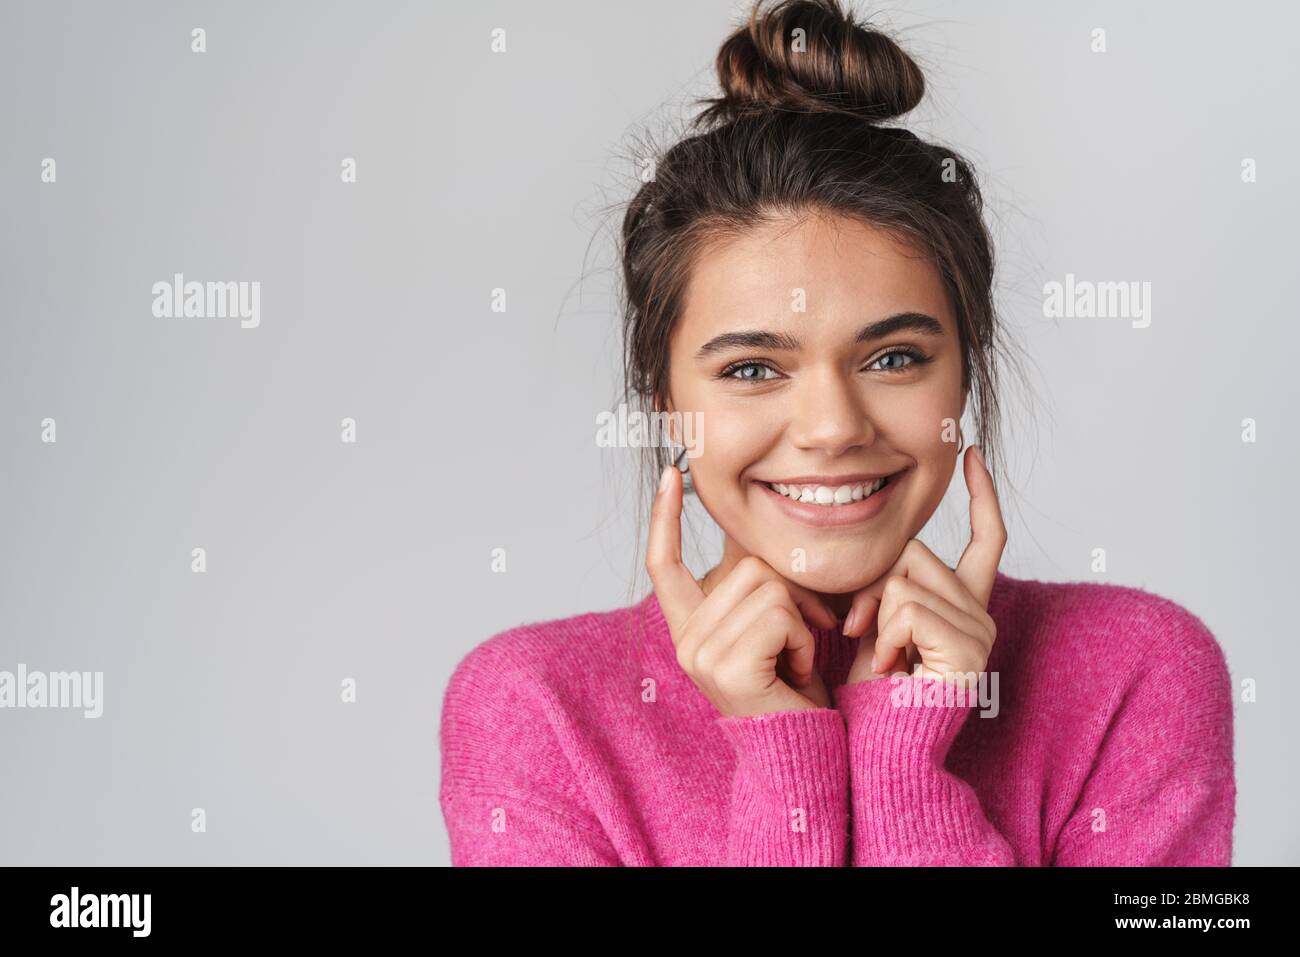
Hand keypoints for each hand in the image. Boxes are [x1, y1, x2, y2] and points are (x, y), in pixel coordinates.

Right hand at [646, 464, 839, 716]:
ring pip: (767, 583)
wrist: (806, 754)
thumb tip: (750, 536)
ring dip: (800, 617)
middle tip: (799, 637)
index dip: (664, 518)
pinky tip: (796, 671)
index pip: (664, 565)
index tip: (672, 472)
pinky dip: (803, 638)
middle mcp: (684, 640)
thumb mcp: (771, 626)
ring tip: (794, 657)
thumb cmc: (795, 691)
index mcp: (688, 629)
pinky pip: (780, 612)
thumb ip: (754, 586)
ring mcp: (700, 653)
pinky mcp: (727, 665)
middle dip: (789, 590)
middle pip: (743, 564)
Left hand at [841, 446, 1006, 685]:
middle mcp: (978, 611)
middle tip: (852, 627)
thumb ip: (879, 582)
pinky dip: (883, 636)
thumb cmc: (867, 694)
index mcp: (960, 603)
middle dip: (869, 581)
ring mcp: (978, 629)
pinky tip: (887, 668)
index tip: (969, 451)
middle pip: (914, 549)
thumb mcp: (868, 622)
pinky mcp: (968, 649)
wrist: (878, 749)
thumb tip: (865, 534)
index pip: (985, 538)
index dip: (980, 495)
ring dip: (871, 615)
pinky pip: (907, 608)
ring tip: (875, 656)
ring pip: (904, 575)